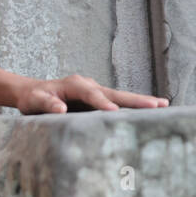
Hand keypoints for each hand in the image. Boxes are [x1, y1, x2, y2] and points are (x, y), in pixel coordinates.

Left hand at [14, 74, 168, 114]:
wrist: (33, 92)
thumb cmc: (33, 98)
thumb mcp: (34, 101)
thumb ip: (46, 104)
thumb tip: (60, 108)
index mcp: (75, 85)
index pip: (92, 95)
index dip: (103, 103)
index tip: (115, 111)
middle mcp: (89, 85)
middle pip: (115, 93)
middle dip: (136, 99)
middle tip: (158, 104)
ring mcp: (95, 91)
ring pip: (120, 96)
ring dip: (140, 101)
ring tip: (163, 105)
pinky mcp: (97, 100)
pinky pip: (117, 103)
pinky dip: (132, 107)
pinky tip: (149, 112)